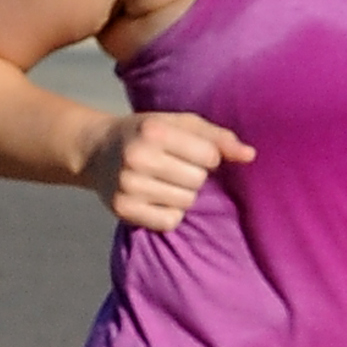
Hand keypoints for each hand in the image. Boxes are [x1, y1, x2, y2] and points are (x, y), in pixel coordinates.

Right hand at [90, 109, 252, 228]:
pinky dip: (170, 213)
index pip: (208, 156)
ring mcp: (128, 185)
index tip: (190, 153)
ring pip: (185, 202)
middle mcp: (138, 157)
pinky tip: (156, 198)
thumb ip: (217, 137)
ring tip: (163, 181)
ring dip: (182, 195)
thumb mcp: (181, 124)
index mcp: (154, 130)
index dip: (207, 157)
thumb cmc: (148, 134)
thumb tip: (250, 155)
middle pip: (197, 181)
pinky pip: (169, 221)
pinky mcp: (122, 209)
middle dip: (193, 176)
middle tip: (173, 168)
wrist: (97, 150)